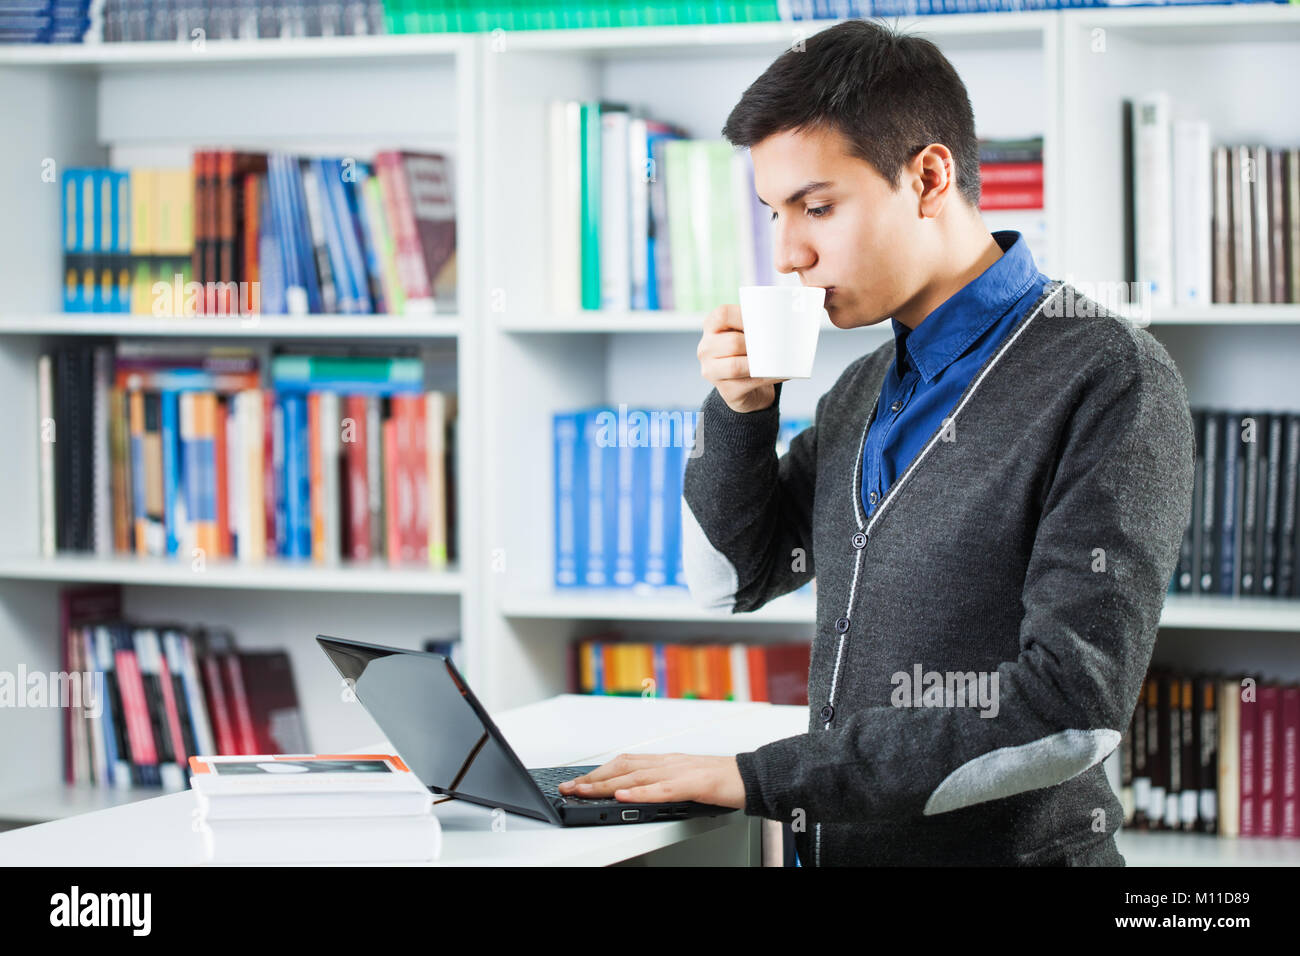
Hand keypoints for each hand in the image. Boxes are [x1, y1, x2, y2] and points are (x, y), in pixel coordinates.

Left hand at [557, 753, 745, 809]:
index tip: (577, 780)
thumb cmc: (720, 780)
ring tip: (585, 791)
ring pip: (636, 776)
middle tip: (570, 787)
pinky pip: (662, 788)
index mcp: (665, 761)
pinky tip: (624, 794)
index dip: (598, 771)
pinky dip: (640, 791)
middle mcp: (668, 762)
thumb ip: (660, 783)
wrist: (751, 776)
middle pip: (623, 767)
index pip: (624, 762)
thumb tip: (633, 792)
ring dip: (606, 784)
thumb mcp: (684, 780)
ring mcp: (680, 771)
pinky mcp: (693, 783)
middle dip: (593, 778)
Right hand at [697, 304, 787, 413]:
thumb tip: (778, 322)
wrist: (747, 388)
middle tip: (775, 343)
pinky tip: (780, 372)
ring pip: (736, 366)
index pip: (722, 315)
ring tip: (777, 358)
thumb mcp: (746, 334)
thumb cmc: (748, 353)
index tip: (762, 321)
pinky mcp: (727, 391)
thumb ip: (754, 325)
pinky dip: (768, 376)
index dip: (744, 317)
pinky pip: (749, 382)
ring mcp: (712, 372)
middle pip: (732, 342)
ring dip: (760, 362)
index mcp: (711, 328)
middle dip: (757, 344)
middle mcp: (705, 349)